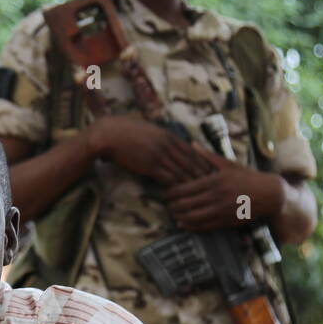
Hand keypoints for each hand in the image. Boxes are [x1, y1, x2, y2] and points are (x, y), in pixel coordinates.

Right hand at [88, 116, 213, 186]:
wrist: (109, 134)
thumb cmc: (125, 130)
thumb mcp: (148, 128)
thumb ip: (161, 134)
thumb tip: (168, 138)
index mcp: (169, 135)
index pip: (192, 150)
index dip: (202, 162)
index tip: (211, 170)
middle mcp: (168, 145)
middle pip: (191, 162)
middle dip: (202, 174)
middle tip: (213, 185)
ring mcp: (160, 156)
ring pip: (183, 172)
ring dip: (192, 184)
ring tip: (201, 194)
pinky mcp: (150, 166)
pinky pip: (169, 179)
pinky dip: (177, 188)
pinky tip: (181, 195)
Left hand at [163, 147, 285, 231]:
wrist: (269, 194)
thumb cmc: (247, 177)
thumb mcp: (228, 164)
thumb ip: (208, 156)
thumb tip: (192, 144)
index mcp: (215, 180)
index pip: (185, 188)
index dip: (172, 193)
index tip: (166, 193)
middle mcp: (216, 196)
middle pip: (186, 204)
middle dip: (172, 206)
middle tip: (166, 205)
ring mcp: (221, 210)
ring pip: (193, 217)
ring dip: (179, 217)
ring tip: (173, 215)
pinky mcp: (226, 221)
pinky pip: (204, 226)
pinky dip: (191, 227)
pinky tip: (183, 224)